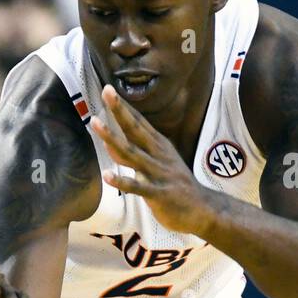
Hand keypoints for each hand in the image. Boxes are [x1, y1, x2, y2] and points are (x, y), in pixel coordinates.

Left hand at [90, 84, 216, 236]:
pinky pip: (138, 187)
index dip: (124, 107)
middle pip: (135, 129)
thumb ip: (134, 154)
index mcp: (158, 146)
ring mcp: (158, 173)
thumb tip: (110, 144)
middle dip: (120, 111)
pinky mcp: (159, 193)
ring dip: (112, 138)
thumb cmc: (175, 186)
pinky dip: (122, 181)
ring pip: (132, 153)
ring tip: (94, 123)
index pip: (139, 122)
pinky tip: (107, 175)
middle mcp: (158, 155)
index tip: (109, 88)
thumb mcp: (157, 164)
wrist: (203, 209)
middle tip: (106, 91)